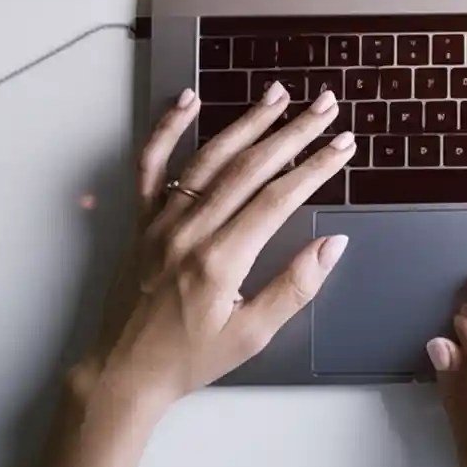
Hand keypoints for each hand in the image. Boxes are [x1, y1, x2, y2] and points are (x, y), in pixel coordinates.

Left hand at [75, 82, 353, 407]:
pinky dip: (167, 129)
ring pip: (209, 158)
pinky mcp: (141, 221)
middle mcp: (189, 231)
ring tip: (278, 94)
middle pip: (249, 167)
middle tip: (325, 106)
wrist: (123, 372)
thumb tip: (334, 245)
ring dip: (246, 122)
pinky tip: (190, 101)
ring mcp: (161, 221)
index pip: (279, 199)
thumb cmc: (189, 359)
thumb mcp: (252, 334)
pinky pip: (152, 165)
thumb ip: (295, 287)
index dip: (316, 167)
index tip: (343, 145)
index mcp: (220, 260)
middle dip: (293, 132)